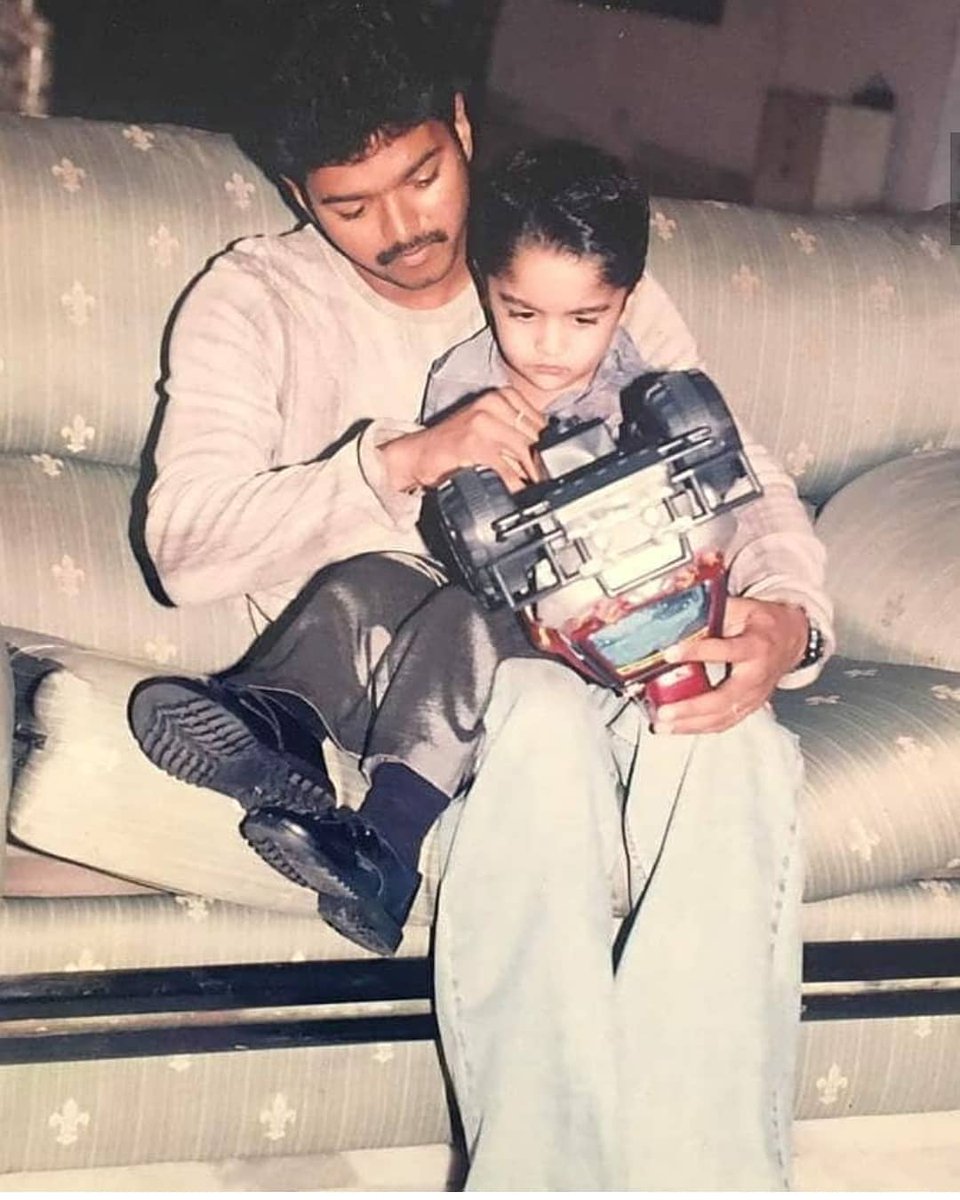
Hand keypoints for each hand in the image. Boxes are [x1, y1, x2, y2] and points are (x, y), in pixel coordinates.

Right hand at [382, 387, 546, 492]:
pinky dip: (515, 486)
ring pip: (526, 454)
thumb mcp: (489, 426)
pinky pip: (507, 471)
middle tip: (544, 483)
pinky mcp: (474, 444)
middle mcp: (494, 404)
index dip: (549, 450)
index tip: (550, 467)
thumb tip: (547, 455)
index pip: (542, 423)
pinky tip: (514, 493)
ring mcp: (484, 422)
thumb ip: (516, 432)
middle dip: (542, 465)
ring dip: (532, 477)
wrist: (417, 453)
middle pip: (537, 439)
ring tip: (533, 489)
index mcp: (502, 395)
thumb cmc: (453, 443)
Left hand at [652, 596, 807, 734]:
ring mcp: (754, 696)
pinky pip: (724, 723)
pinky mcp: (749, 707)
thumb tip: (682, 616)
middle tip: (665, 711)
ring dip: (690, 724)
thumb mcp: (743, 608)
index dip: (697, 652)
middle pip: (724, 698)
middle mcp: (756, 675)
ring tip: (664, 724)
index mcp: (755, 646)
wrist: (790, 639)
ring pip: (722, 716)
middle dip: (692, 708)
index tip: (671, 653)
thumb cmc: (764, 624)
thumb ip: (715, 612)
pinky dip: (699, 728)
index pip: (725, 651)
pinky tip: (679, 727)